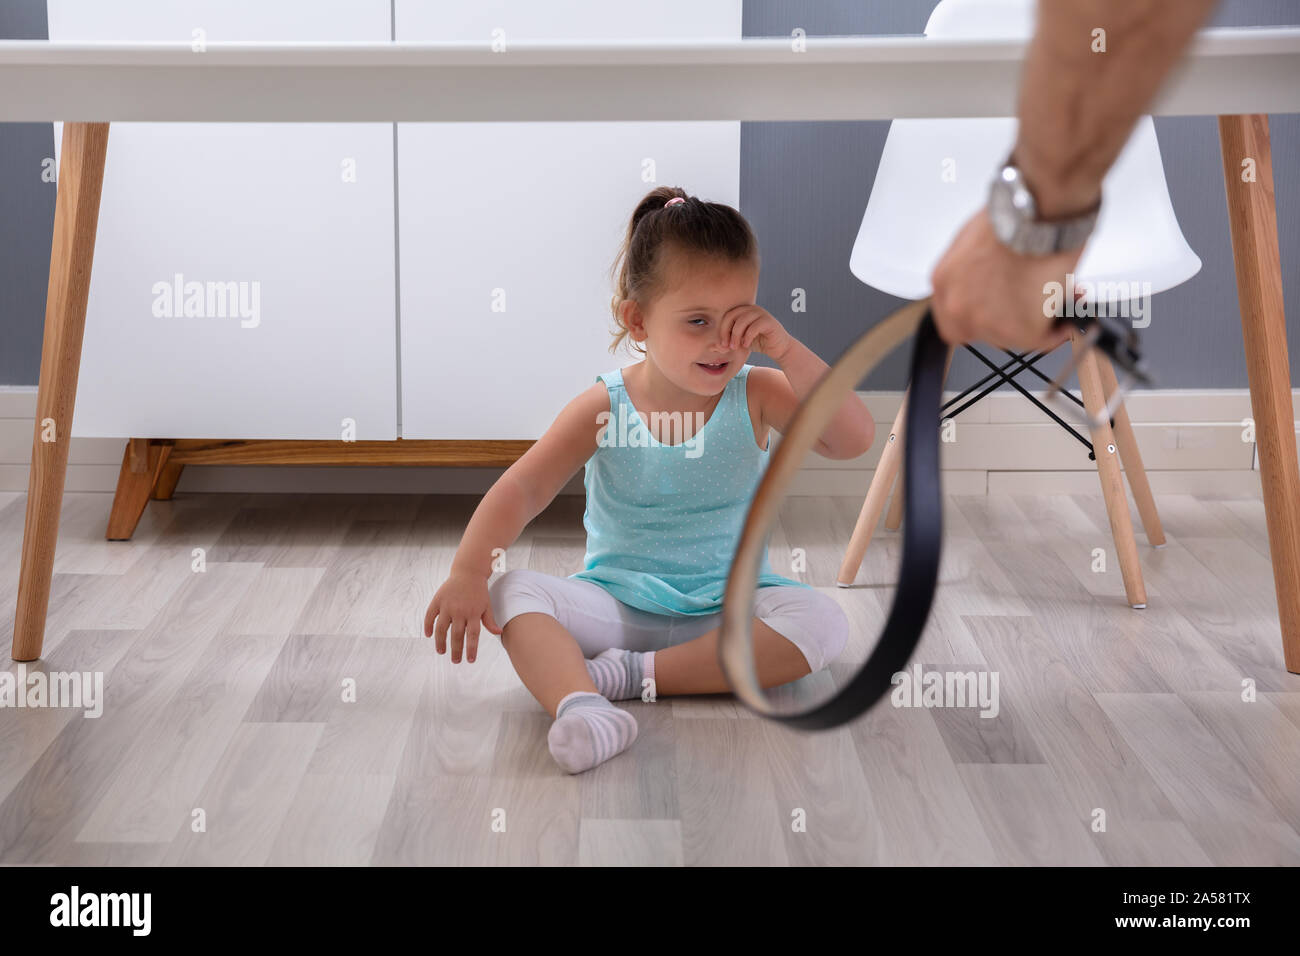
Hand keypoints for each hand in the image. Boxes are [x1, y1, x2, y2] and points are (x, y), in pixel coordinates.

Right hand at [424, 571, 500, 663]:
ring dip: (441, 642)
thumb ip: (490, 621)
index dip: (471, 649)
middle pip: (457, 635)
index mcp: (473, 613)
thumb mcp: (486, 605)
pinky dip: (428, 626)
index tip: (470, 660)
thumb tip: (499, 633)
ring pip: (441, 629)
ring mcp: (447, 605)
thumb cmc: (479, 591)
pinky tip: (428, 635)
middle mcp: (460, 611)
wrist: (468, 572)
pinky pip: (430, 616)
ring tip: (441, 651)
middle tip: (456, 661)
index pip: (473, 636)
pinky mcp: (438, 600)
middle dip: (456, 650)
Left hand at [720, 304, 793, 360]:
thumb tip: (716, 345)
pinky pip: (754, 327)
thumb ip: (730, 340)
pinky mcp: (769, 321)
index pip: (727, 316)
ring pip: (742, 320)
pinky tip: (746, 345)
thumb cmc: (758, 343)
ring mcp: (761, 313)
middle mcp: (752, 309)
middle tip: (728, 346)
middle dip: (727, 332)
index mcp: (744, 311)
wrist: (778, 348)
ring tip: (736, 347)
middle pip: (732, 315)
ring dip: (736, 335)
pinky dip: (747, 337)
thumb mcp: (740, 341)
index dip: (722, 330)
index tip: (723, 344)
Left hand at [929, 208, 1082, 352]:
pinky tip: (1069, 312)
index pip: (953, 318)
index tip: (997, 312)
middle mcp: (959, 306)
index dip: (980, 315)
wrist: (1037, 211)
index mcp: (945, 282)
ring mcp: (987, 322)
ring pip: (1013, 335)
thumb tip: (991, 278)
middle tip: (1032, 303)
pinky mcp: (1021, 330)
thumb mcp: (976, 238)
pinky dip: (1059, 328)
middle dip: (1010, 317)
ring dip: (1036, 319)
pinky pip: (1043, 339)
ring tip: (1057, 296)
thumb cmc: (1014, 214)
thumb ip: (974, 267)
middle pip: (982, 331)